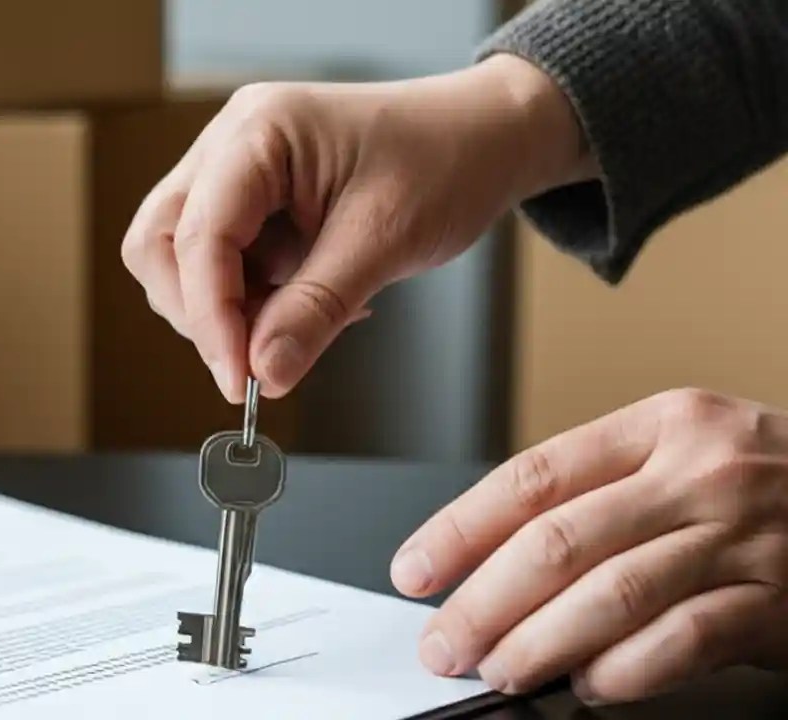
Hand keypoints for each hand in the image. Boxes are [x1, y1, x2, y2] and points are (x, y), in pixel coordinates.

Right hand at [121, 54, 591, 401]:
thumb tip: (263, 373)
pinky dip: (252, 299)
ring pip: (181, 257)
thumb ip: (315, 309)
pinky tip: (307, 304)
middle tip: (251, 363)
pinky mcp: (250, 198)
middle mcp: (231, 143)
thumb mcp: (384, 241)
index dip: (210, 317)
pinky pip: (223, 260)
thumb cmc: (447, 160)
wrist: (486, 135)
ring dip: (226, 308)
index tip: (239, 380)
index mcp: (258, 132)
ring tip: (299, 323)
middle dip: (200, 311)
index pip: (198, 234)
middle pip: (160, 242)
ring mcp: (234, 168)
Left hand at [392, 388, 787, 704]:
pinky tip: (590, 685)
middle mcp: (701, 473)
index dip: (460, 529)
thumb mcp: (687, 457)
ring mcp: (745, 537)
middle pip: (558, 540)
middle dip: (483, 601)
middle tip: (444, 642)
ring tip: (499, 669)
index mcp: (662, 425)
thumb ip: (602, 494)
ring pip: (611, 593)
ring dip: (539, 642)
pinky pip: (683, 640)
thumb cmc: (770, 485)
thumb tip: (493, 561)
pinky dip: (625, 670)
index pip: (533, 477)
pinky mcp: (780, 601)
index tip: (415, 570)